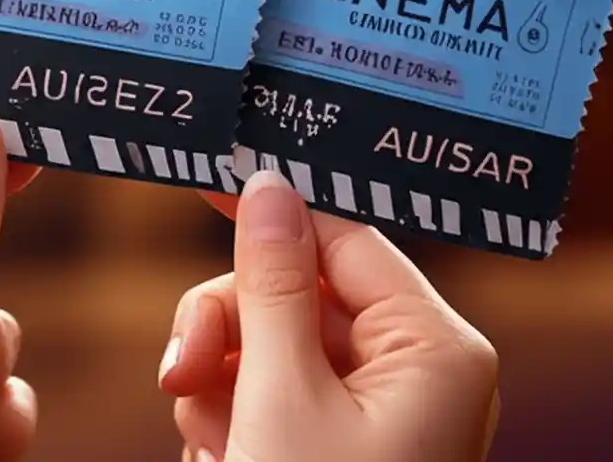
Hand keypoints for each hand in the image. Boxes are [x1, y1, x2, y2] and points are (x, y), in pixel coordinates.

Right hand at [160, 172, 498, 461]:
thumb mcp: (280, 395)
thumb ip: (271, 283)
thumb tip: (267, 189)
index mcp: (433, 348)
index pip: (346, 239)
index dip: (273, 212)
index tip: (208, 179)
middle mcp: (413, 371)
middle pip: (296, 293)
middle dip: (228, 329)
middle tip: (179, 371)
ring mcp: (374, 412)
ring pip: (270, 342)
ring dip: (219, 380)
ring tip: (208, 439)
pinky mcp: (337, 444)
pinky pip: (268, 391)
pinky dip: (230, 416)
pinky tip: (223, 459)